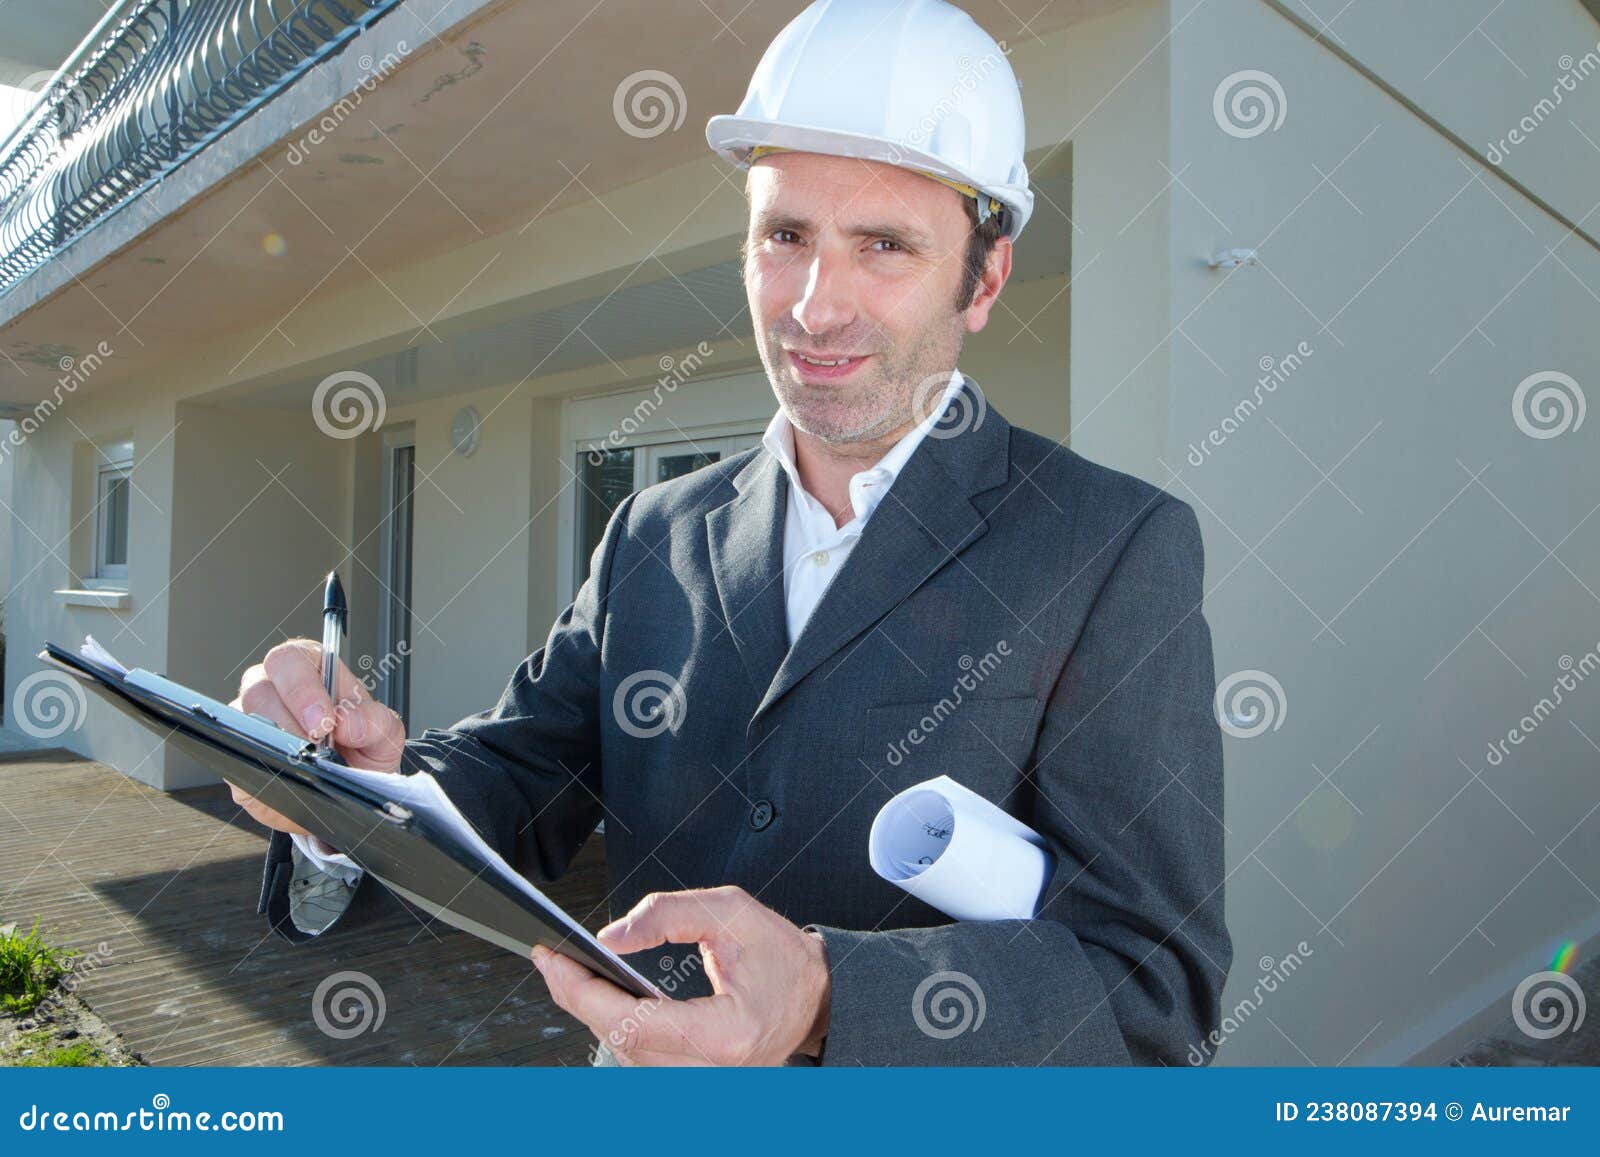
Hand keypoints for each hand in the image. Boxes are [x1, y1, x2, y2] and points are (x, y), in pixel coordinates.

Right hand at [224, 638, 406, 834]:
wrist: (349, 792)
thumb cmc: (363, 752)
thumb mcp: (384, 737)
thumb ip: (376, 723)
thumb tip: (350, 723)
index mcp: (313, 671)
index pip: (293, 658)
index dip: (303, 688)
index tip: (324, 722)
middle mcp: (276, 691)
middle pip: (259, 688)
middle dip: (286, 720)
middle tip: (313, 745)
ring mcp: (252, 722)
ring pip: (242, 723)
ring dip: (275, 746)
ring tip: (306, 764)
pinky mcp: (240, 757)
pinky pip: (235, 760)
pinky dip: (261, 773)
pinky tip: (286, 781)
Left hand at [532, 885, 830, 1065]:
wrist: (817, 996)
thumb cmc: (783, 956)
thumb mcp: (732, 911)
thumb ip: (668, 915)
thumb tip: (610, 936)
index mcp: (726, 1036)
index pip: (635, 1023)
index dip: (585, 992)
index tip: (554, 959)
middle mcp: (711, 1072)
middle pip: (620, 1044)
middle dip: (577, 998)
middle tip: (550, 958)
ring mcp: (703, 1083)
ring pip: (624, 1055)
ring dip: (591, 1012)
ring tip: (568, 971)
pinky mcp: (693, 1078)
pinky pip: (639, 1057)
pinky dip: (613, 1025)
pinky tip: (597, 996)